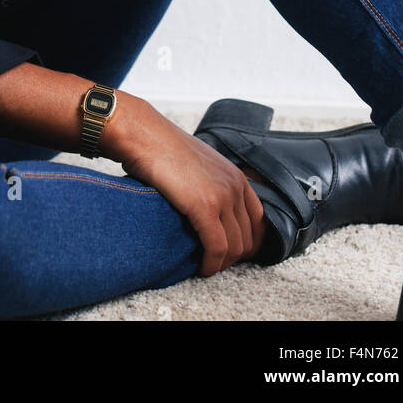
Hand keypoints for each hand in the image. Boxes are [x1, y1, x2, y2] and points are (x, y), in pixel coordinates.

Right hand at [118, 108, 264, 275]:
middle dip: (234, 256)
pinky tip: (201, 268)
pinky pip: (217, 247)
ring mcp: (222, 196)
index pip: (258, 220)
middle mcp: (235, 186)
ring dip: (222, 263)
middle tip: (216, 263)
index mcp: (236, 176)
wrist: (144, 135)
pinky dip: (211, 264)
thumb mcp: (199, 163)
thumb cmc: (163, 149)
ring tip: (207, 266)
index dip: (248, 242)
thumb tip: (209, 207)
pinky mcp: (204, 207)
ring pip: (235, 247)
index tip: (232, 252)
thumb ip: (212, 182)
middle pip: (249, 237)